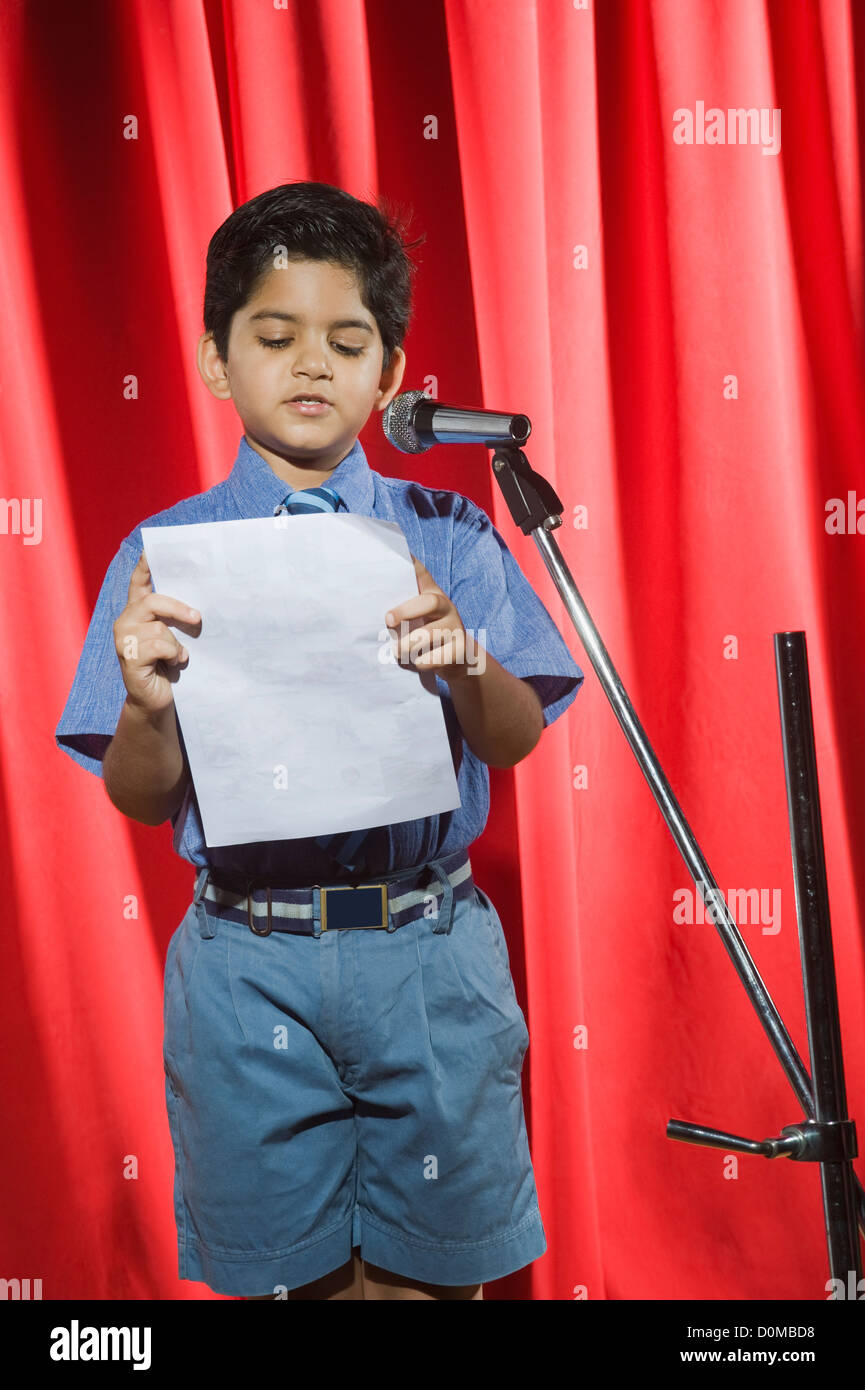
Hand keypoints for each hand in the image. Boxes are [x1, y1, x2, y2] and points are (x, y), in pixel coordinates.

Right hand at [113, 551, 201, 713]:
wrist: (157, 699)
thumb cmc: (167, 665)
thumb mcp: (173, 636)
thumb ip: (175, 619)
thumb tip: (197, 607)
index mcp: (136, 613)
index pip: (137, 583)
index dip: (144, 567)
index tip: (150, 550)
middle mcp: (125, 622)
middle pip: (152, 602)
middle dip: (178, 609)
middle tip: (198, 619)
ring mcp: (123, 640)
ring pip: (159, 628)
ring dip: (176, 644)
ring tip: (178, 656)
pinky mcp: (128, 658)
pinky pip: (159, 646)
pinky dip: (173, 655)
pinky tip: (173, 664)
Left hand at [385, 554, 472, 684]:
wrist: (456, 661)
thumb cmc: (426, 637)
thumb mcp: (415, 620)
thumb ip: (400, 610)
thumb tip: (374, 606)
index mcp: (432, 595)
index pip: (423, 575)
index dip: (414, 565)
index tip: (404, 554)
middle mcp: (447, 607)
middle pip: (429, 602)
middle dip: (405, 611)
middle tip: (388, 619)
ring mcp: (456, 627)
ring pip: (426, 636)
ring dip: (405, 646)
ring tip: (397, 651)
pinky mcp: (460, 649)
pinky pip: (431, 658)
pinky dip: (418, 663)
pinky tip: (417, 662)